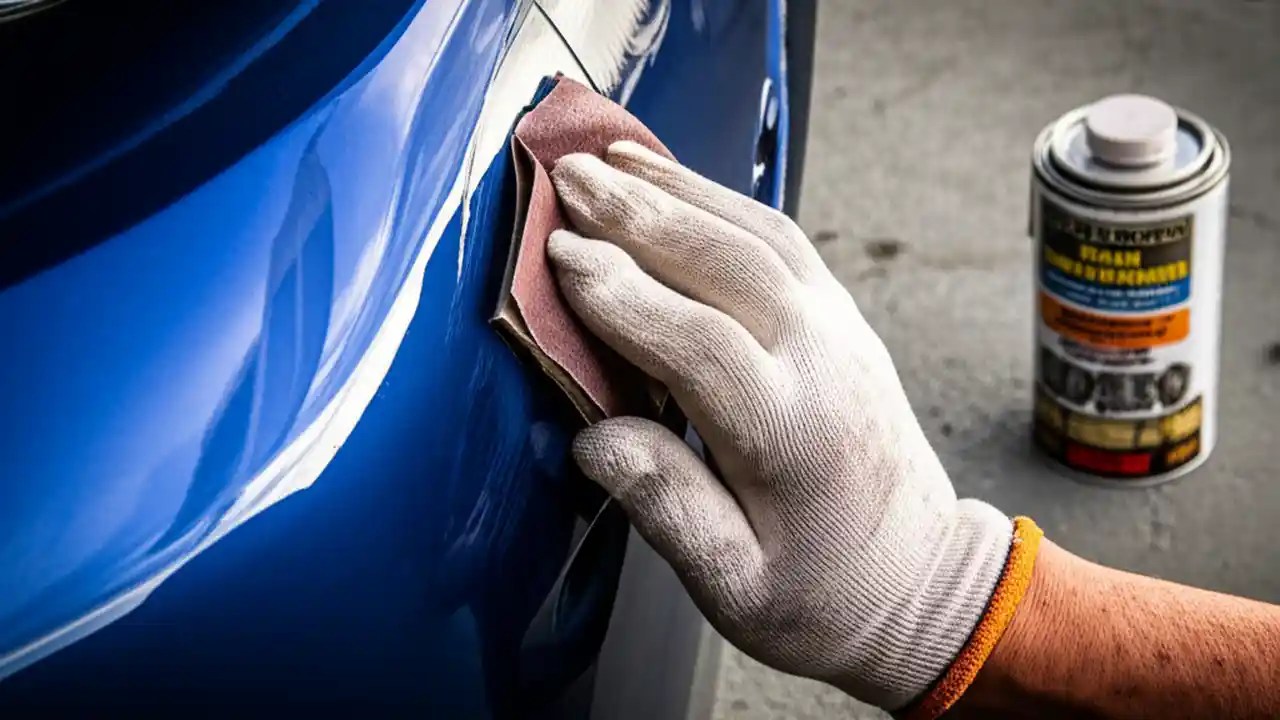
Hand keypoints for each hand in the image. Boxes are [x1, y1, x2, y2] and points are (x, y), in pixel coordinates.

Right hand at [546, 141, 1014, 710]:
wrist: (922, 583)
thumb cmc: (824, 597)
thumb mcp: (734, 589)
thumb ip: (666, 508)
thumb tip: (595, 437)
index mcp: (789, 437)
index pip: (696, 342)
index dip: (622, 296)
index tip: (560, 258)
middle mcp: (822, 366)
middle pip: (726, 263)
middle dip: (640, 213)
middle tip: (569, 178)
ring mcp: (840, 332)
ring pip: (756, 234)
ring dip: (679, 189)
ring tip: (610, 159)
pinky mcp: (841, 320)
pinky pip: (780, 239)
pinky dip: (721, 199)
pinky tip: (674, 182)